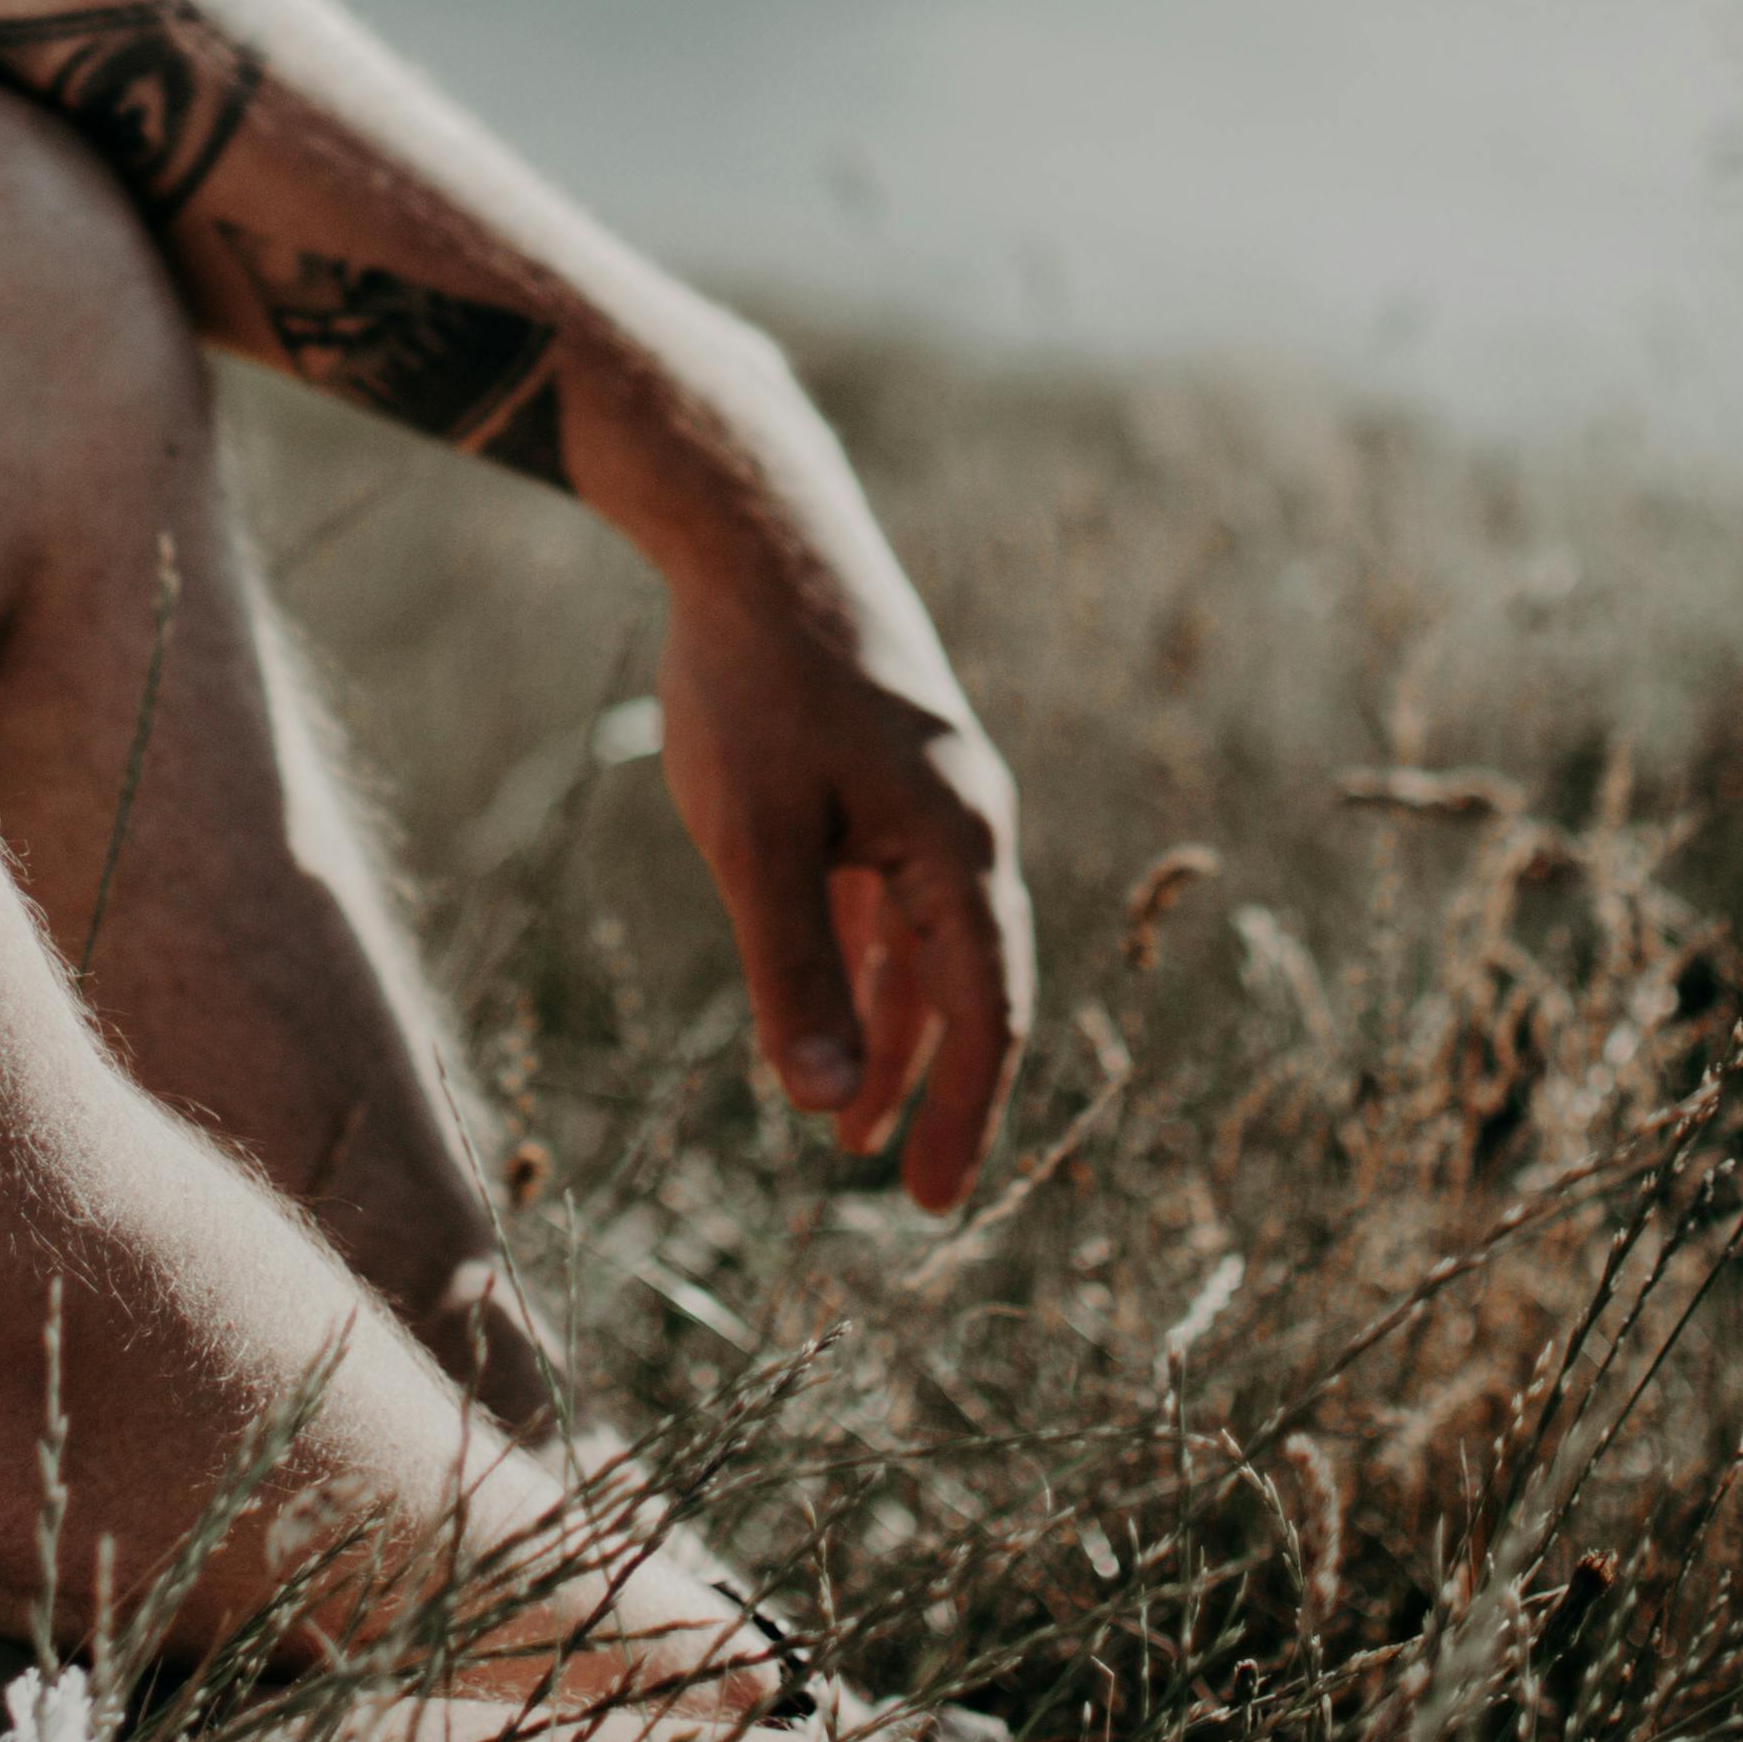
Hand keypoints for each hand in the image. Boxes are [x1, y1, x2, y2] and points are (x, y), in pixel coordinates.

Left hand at [650, 570, 1033, 1204]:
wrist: (761, 538)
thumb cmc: (756, 683)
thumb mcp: (755, 838)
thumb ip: (792, 970)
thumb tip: (829, 1107)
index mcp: (958, 844)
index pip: (987, 1011)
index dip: (966, 1113)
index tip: (934, 1202)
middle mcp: (966, 825)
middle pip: (973, 986)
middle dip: (942, 1089)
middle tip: (909, 1186)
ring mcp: (929, 799)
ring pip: (929, 946)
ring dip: (896, 1036)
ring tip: (851, 1131)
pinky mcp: (886, 777)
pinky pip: (894, 899)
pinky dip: (869, 967)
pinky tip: (834, 1017)